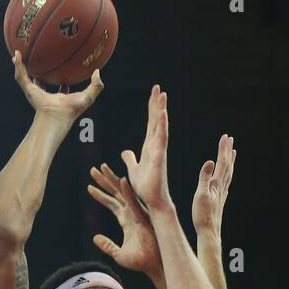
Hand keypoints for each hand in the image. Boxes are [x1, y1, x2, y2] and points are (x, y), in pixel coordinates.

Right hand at [12, 50, 102, 120]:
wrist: (56, 116)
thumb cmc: (71, 110)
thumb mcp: (88, 97)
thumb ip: (96, 86)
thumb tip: (98, 71)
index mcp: (60, 98)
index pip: (61, 88)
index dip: (63, 81)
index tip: (64, 71)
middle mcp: (47, 95)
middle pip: (43, 81)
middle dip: (42, 72)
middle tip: (42, 61)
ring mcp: (36, 93)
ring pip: (27, 77)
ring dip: (22, 66)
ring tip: (19, 55)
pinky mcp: (29, 90)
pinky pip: (21, 75)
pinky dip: (18, 65)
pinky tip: (16, 54)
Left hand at [88, 162, 162, 277]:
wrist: (155, 266)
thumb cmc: (140, 261)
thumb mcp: (118, 254)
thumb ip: (107, 245)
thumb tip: (95, 238)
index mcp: (127, 221)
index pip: (112, 204)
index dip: (100, 195)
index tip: (89, 186)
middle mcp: (132, 213)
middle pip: (116, 193)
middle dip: (104, 181)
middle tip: (93, 170)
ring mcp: (138, 214)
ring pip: (123, 193)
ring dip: (112, 180)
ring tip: (102, 168)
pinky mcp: (143, 218)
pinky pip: (134, 202)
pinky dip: (128, 192)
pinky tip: (122, 180)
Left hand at [120, 85, 172, 211]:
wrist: (152, 201)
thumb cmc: (145, 187)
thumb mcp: (133, 169)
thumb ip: (130, 159)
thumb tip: (125, 152)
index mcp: (149, 147)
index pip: (151, 124)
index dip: (152, 109)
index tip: (154, 94)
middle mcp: (156, 146)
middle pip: (156, 120)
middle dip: (157, 104)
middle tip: (158, 88)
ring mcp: (159, 151)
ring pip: (160, 126)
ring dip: (161, 110)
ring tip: (162, 95)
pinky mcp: (160, 157)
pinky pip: (161, 138)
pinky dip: (162, 125)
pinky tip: (162, 114)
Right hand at [192, 133, 235, 236]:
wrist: (209, 232)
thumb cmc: (202, 216)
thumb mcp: (200, 195)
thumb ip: (205, 178)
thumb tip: (210, 161)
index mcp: (217, 184)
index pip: (222, 162)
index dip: (223, 149)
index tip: (225, 137)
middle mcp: (222, 187)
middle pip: (227, 165)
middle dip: (228, 151)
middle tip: (229, 139)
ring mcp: (222, 193)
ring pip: (228, 173)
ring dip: (230, 161)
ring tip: (232, 152)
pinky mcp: (220, 199)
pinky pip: (226, 181)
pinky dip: (228, 173)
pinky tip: (227, 175)